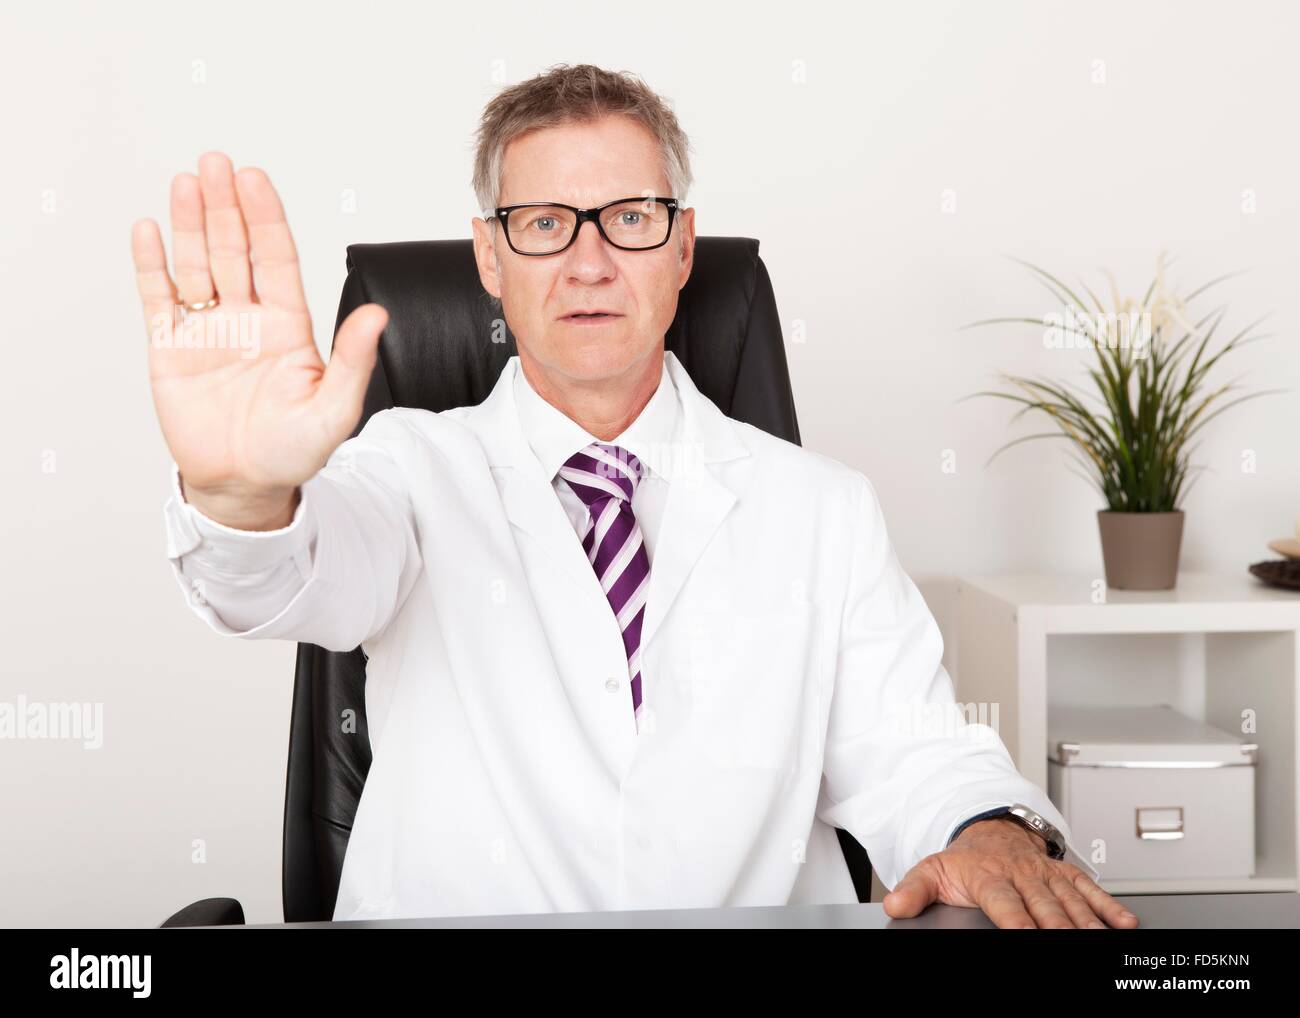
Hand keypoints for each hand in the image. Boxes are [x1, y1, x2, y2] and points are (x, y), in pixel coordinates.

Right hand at [132, 151, 387, 528]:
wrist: (245, 486)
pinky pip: (159, 301)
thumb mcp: (334, 410)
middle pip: (233, 250)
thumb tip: (378, 316)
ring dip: (190, 224)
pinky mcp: (171, 350)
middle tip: (215, 163)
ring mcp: (207, 331)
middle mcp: (247, 318)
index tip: (255, 179)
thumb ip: (353, 361)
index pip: (275, 258)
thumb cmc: (294, 450)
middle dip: (225, 206)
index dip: (265, 218)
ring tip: (186, 183)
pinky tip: (149, 231)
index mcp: (287, 325)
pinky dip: (152, 267)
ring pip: (196, 265)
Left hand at [882, 816, 1139, 928]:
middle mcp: (1022, 875)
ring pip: (1070, 900)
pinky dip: (1109, 905)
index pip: (1004, 901)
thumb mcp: (932, 870)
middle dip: (1058, 926)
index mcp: (989, 875)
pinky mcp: (1065, 874)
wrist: (989, 829)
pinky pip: (1090, 888)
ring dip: (1086, 921)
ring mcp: (1046, 875)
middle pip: (1044, 905)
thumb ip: (914, 890)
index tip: (1025, 934)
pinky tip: (1123, 923)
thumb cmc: (963, 860)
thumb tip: (895, 906)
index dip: (1016, 919)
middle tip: (1069, 943)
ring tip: (1098, 940)